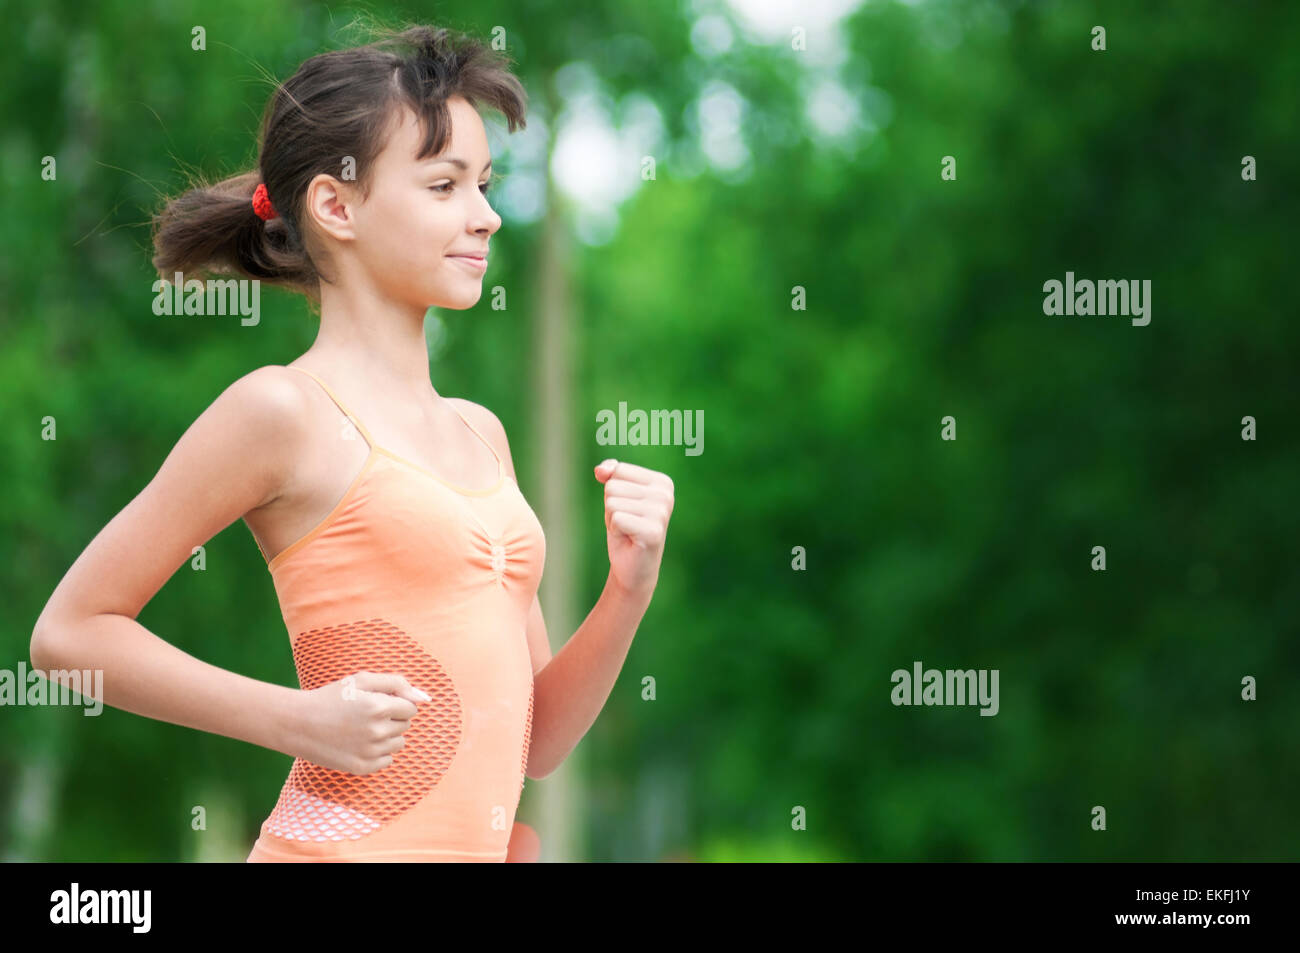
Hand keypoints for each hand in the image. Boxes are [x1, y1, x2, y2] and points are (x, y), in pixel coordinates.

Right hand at [291, 671, 428, 773]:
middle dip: (392, 718)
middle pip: (405, 726)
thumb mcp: (362, 680)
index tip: (378, 703)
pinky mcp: (362, 768)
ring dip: (387, 736)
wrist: (297, 724)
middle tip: (366, 715)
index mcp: (379, 707)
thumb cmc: (331, 698)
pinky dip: (378, 753)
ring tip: (362, 729)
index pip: (411, 708)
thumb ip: (397, 683)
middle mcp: (377, 732)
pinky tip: (359, 743)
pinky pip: (387, 761)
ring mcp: (370, 752)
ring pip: (398, 743)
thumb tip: (425, 697)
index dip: (396, 703)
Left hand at [593, 458, 673, 597]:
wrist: (633, 568)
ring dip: (612, 520)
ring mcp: (661, 513)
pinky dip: (615, 531)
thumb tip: (600, 470)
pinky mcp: (653, 531)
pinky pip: (616, 518)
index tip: (627, 509)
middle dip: (611, 507)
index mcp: (662, 482)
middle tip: (626, 524)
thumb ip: (610, 473)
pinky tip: (628, 539)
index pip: (619, 470)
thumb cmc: (625, 528)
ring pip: (612, 502)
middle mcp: (665, 495)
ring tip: (627, 531)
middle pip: (613, 486)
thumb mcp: (616, 495)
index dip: (614, 492)